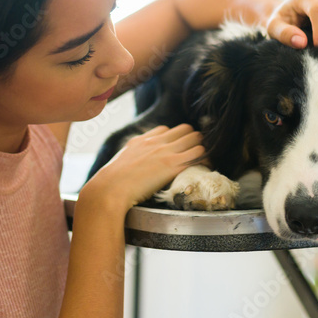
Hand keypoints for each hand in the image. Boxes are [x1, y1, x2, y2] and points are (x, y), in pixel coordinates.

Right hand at [81, 125, 204, 211]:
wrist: (111, 188)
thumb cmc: (112, 181)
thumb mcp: (123, 162)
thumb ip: (133, 157)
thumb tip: (136, 164)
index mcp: (143, 140)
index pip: (166, 129)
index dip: (174, 138)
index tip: (177, 147)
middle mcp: (156, 142)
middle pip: (185, 129)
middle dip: (193, 138)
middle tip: (195, 151)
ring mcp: (166, 152)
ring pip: (195, 138)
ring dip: (201, 147)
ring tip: (204, 158)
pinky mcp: (173, 165)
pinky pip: (198, 155)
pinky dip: (205, 158)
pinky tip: (207, 165)